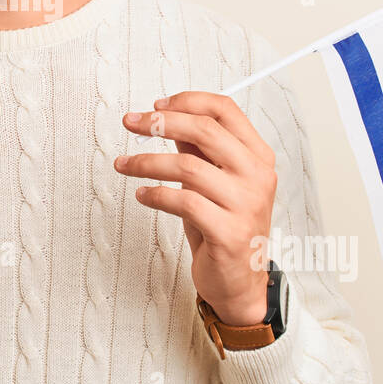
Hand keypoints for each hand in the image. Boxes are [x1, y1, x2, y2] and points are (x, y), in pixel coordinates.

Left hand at [115, 92, 277, 325]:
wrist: (239, 282)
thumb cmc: (224, 226)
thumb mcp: (213, 180)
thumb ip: (197, 149)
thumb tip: (165, 116)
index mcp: (258, 155)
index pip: (225, 110)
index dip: (187, 101)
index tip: (155, 106)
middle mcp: (258, 175)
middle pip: (205, 130)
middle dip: (160, 123)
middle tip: (131, 124)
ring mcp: (246, 204)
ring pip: (187, 167)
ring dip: (147, 162)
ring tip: (124, 165)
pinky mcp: (229, 232)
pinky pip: (183, 202)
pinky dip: (155, 195)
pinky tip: (142, 195)